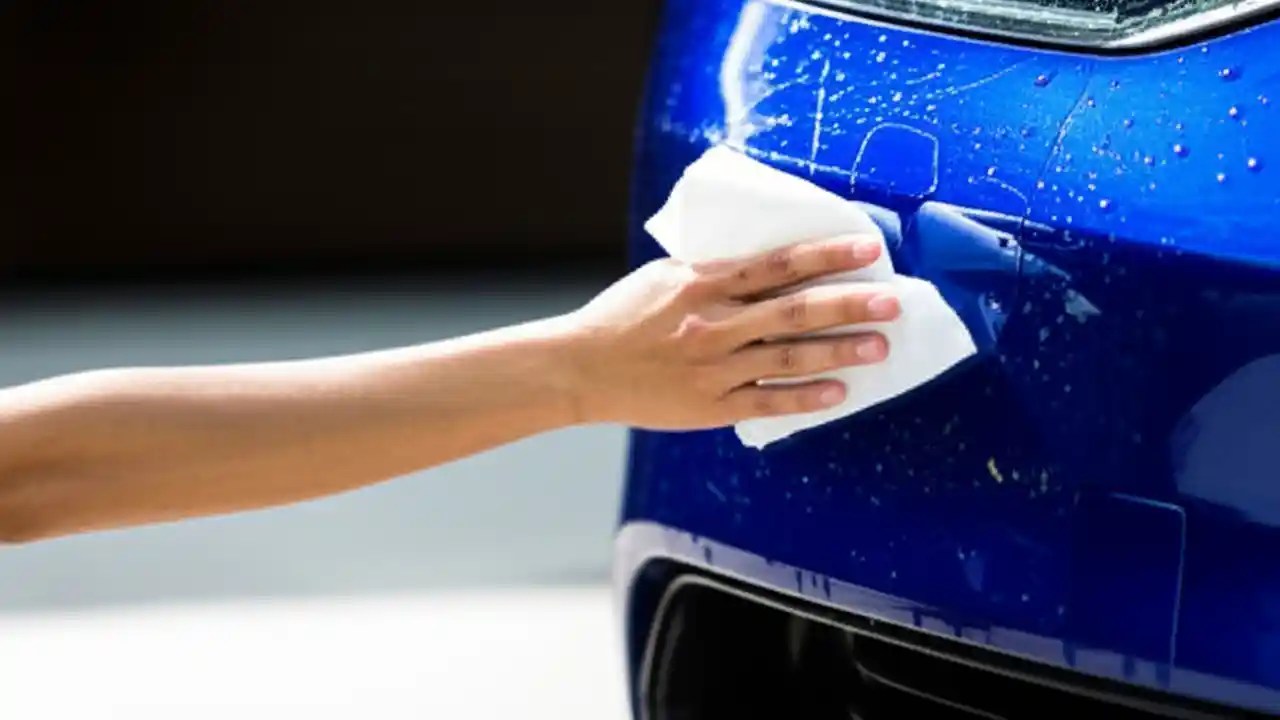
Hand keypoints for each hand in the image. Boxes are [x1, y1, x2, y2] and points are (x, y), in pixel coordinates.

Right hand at [564, 235, 900, 429]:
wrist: (580, 367)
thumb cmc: (622, 316)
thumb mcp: (664, 276)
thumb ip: (714, 270)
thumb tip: (770, 261)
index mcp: (702, 281)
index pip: (779, 264)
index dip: (827, 255)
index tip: (870, 249)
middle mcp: (713, 323)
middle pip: (795, 310)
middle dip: (849, 304)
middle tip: (892, 301)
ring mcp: (713, 367)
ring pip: (789, 357)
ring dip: (839, 350)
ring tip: (880, 346)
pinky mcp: (709, 405)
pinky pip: (766, 401)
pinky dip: (804, 397)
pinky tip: (839, 392)